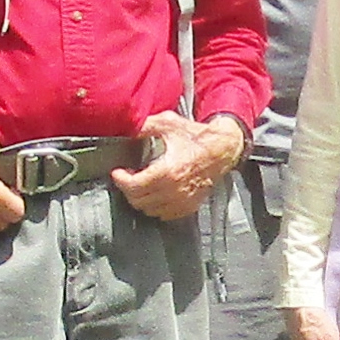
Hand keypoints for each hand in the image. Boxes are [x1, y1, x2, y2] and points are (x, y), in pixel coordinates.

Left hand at [113, 111, 243, 221]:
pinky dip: (155, 207)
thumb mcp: (168, 124)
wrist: (222, 149)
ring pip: (150, 211)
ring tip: (140, 186)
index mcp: (167, 171)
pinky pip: (165, 215)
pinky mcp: (189, 206)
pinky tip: (155, 194)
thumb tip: (128, 129)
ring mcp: (183, 201)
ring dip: (141, 199)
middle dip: (128, 189)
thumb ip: (145, 126)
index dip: (120, 180)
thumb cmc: (198, 137)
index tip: (117, 173)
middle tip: (127, 178)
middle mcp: (175, 190)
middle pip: (139, 201)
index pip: (134, 186)